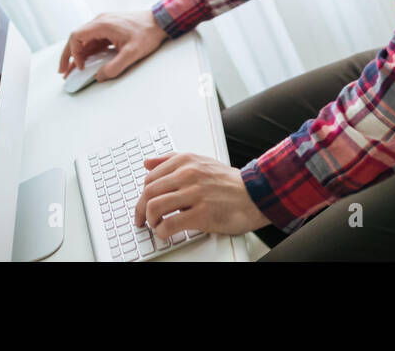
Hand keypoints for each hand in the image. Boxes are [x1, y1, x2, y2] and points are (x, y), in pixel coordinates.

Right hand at [57, 9, 168, 82]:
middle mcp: (100, 22)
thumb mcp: (132, 53)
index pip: (77, 37)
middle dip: (68, 56)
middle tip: (62, 72)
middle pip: (76, 38)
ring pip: (84, 41)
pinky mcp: (110, 29)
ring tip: (71, 71)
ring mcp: (104, 24)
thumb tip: (99, 77)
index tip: (79, 68)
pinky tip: (86, 63)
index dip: (74, 54)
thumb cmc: (147, 34)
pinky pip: (94, 41)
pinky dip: (88, 52)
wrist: (160, 21)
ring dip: (77, 55)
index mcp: (102, 24)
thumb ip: (115, 67)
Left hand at [132, 152, 268, 238]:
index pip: (150, 177)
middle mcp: (187, 174)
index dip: (142, 194)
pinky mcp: (201, 214)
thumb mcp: (200, 162)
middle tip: (141, 219)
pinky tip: (166, 232)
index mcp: (185, 161)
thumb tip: (147, 163)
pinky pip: (170, 224)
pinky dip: (162, 231)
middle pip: (149, 192)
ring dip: (150, 220)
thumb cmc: (228, 182)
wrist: (254, 194)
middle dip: (140, 209)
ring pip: (154, 206)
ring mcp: (194, 194)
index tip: (142, 203)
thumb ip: (172, 160)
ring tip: (155, 225)